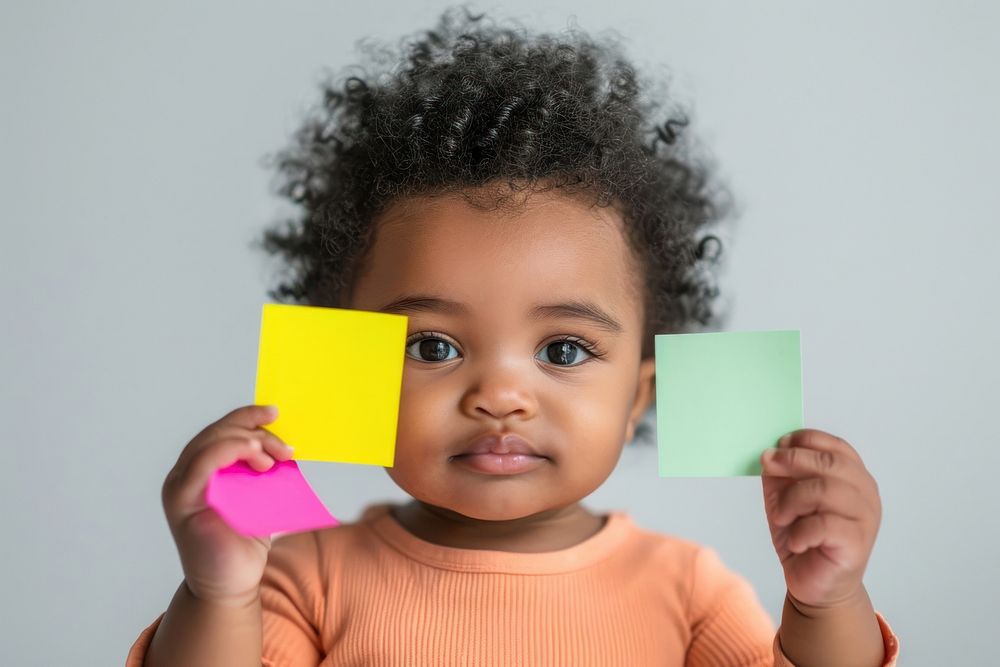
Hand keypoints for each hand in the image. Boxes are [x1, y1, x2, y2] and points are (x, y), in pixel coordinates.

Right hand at [161, 404, 293, 605]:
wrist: (233, 582)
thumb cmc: (245, 540)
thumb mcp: (259, 495)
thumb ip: (263, 470)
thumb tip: (287, 445)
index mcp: (203, 467)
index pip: (222, 430)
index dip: (247, 416)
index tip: (275, 413)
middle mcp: (186, 472)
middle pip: (218, 432)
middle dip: (253, 430)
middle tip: (285, 449)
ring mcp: (180, 485)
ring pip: (210, 442)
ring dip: (245, 440)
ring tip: (272, 456)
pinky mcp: (181, 501)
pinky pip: (202, 464)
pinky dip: (227, 451)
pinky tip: (253, 454)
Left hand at [760, 429, 881, 609]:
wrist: (815, 583)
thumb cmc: (804, 537)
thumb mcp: (785, 498)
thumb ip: (780, 474)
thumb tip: (770, 453)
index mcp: (852, 476)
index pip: (834, 446)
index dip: (804, 440)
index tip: (777, 446)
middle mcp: (865, 493)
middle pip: (830, 462)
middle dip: (793, 460)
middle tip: (768, 465)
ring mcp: (864, 518)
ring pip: (825, 490)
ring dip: (792, 500)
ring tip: (782, 517)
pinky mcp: (857, 543)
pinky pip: (824, 524)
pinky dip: (800, 530)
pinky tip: (796, 540)